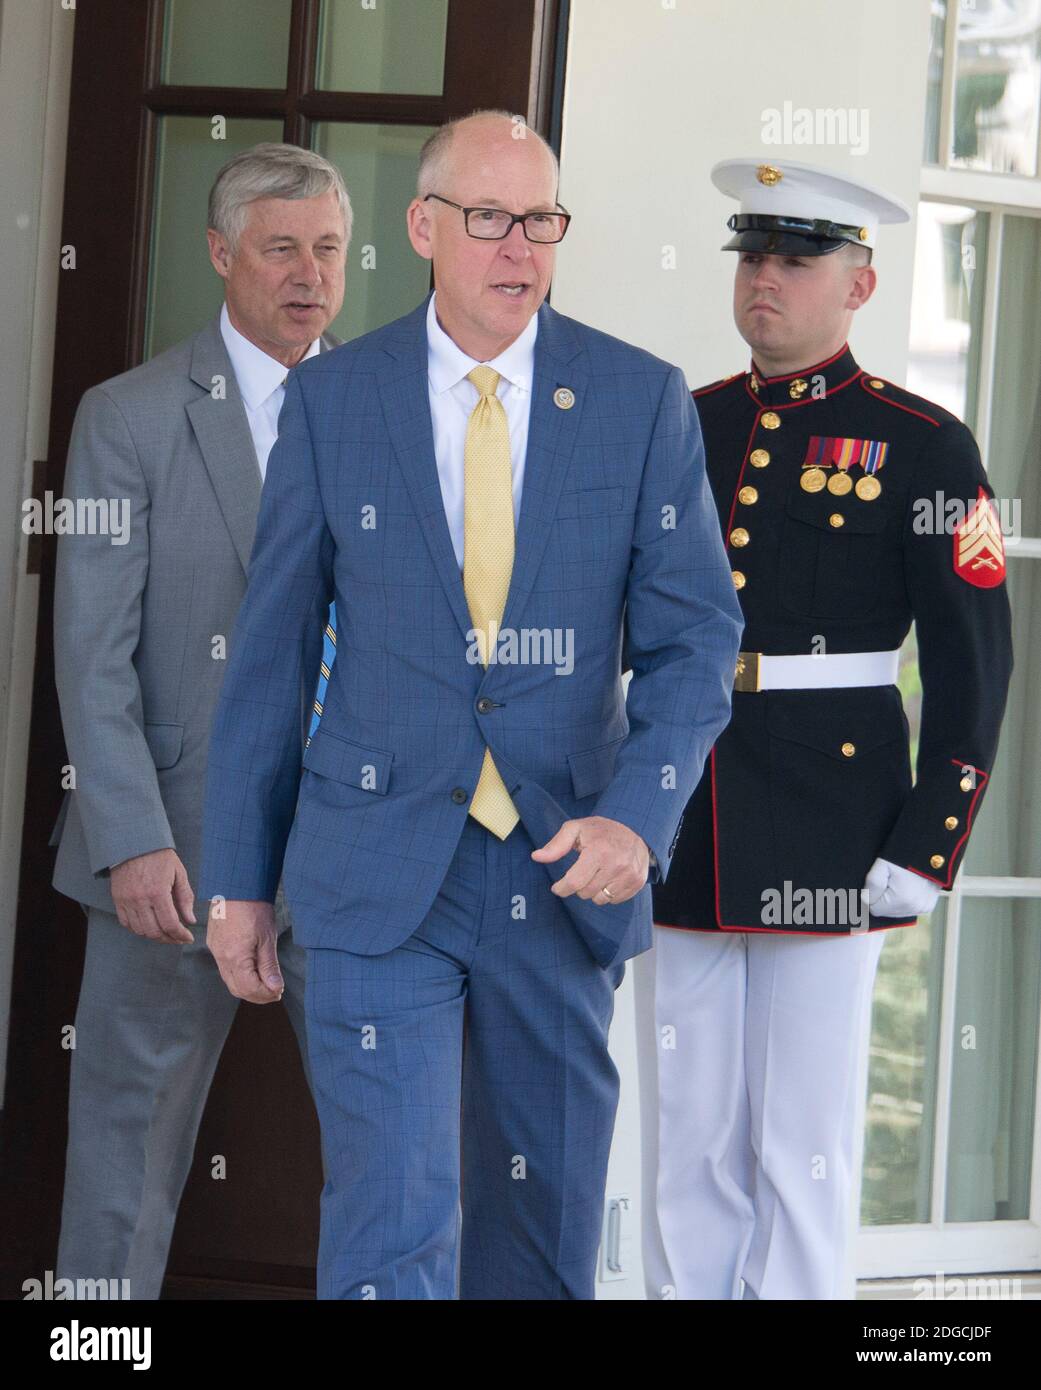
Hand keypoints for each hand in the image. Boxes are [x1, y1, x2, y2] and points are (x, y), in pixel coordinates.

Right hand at [109, 848, 195, 943]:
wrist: (133, 843)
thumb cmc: (159, 856)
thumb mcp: (179, 873)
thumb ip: (185, 898)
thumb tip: (190, 920)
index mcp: (158, 892)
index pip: (170, 924)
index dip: (180, 935)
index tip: (188, 938)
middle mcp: (140, 899)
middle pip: (154, 931)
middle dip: (169, 938)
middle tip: (178, 938)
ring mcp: (126, 901)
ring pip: (140, 930)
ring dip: (154, 936)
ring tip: (165, 933)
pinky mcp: (117, 900)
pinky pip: (126, 923)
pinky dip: (138, 929)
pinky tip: (148, 926)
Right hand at [206, 899, 282, 1002]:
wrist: (237, 886)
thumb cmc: (254, 908)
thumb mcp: (267, 938)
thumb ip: (269, 966)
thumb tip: (275, 988)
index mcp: (235, 957)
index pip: (249, 988)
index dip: (265, 994)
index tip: (279, 991)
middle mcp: (221, 957)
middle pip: (237, 989)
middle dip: (257, 995)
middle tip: (275, 992)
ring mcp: (216, 951)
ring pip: (230, 980)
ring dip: (248, 987)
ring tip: (266, 983)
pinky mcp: (215, 944)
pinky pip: (225, 969)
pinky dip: (239, 976)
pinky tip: (252, 970)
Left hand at [531, 816, 649, 905]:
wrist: (636, 828)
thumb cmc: (601, 830)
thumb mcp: (576, 829)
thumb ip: (556, 844)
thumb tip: (536, 857)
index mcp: (599, 851)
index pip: (574, 883)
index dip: (561, 888)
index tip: (558, 887)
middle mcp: (616, 865)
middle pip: (585, 893)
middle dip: (579, 886)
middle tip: (582, 872)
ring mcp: (629, 875)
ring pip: (600, 899)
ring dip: (593, 891)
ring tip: (597, 874)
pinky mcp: (637, 882)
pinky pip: (614, 900)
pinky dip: (608, 893)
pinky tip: (609, 878)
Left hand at [864, 858, 941, 918]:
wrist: (927, 847)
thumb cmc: (902, 854)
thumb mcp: (881, 865)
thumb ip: (871, 886)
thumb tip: (867, 900)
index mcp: (902, 900)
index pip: (874, 909)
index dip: (872, 895)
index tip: (879, 881)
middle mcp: (915, 908)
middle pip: (886, 912)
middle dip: (883, 898)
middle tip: (890, 879)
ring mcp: (923, 907)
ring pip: (897, 911)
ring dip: (894, 900)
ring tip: (899, 881)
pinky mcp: (928, 905)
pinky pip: (908, 908)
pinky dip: (904, 900)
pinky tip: (906, 886)